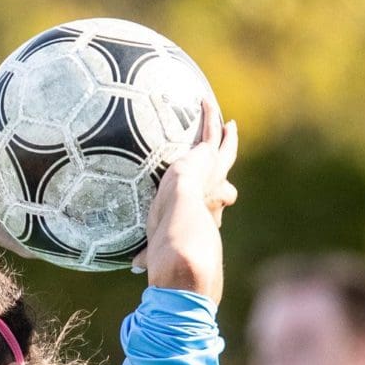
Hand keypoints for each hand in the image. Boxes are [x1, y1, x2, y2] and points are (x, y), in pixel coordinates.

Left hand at [133, 99, 237, 301]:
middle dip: (228, 158)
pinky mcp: (205, 159)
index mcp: (205, 215)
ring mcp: (213, 175)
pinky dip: (207, 116)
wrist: (183, 239)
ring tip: (226, 122)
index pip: (215, 204)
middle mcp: (215, 195)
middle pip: (225, 171)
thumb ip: (147, 256)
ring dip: (224, 135)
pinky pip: (208, 131)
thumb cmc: (170, 250)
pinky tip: (203, 99)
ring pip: (224, 149)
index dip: (217, 203)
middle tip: (230, 144)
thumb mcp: (157, 249)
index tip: (220, 203)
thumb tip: (134, 265)